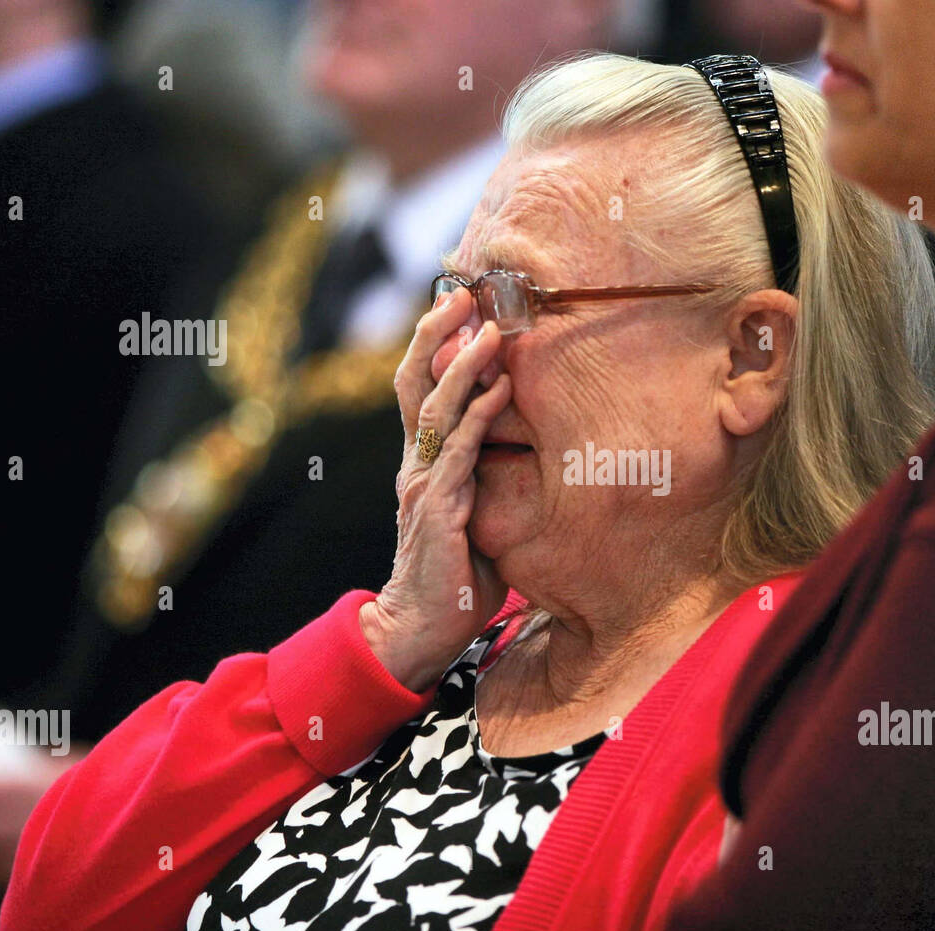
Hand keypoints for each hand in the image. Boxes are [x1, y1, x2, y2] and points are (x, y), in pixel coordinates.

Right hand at [360, 288, 512, 687]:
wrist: (417, 632)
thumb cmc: (454, 583)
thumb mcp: (472, 524)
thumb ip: (483, 487)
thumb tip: (519, 462)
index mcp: (423, 467)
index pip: (421, 394)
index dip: (434, 349)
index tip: (457, 309)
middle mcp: (415, 466)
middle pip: (415, 385)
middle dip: (436, 336)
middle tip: (460, 293)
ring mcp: (423, 484)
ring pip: (435, 409)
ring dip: (464, 365)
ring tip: (489, 328)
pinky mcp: (438, 507)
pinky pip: (459, 451)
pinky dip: (479, 415)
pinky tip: (499, 388)